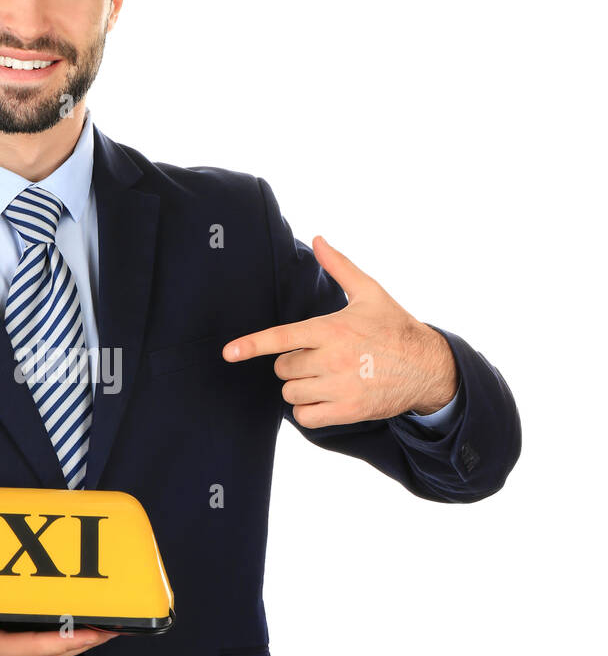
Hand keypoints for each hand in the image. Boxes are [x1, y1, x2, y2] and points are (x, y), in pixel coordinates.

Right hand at [0, 617, 119, 655]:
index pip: (34, 648)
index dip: (66, 641)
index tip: (94, 632)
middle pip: (53, 653)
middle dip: (86, 641)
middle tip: (117, 626)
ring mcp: (3, 655)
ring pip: (50, 652)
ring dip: (79, 640)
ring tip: (107, 625)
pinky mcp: (2, 648)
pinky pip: (40, 646)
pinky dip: (62, 638)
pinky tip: (74, 624)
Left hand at [222, 236, 458, 427]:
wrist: (428, 366)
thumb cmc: (394, 326)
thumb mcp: (369, 292)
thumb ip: (339, 266)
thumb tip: (318, 238)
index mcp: (332, 329)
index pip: (282, 338)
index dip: (252, 345)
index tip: (228, 352)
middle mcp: (333, 359)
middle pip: (283, 368)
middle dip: (293, 363)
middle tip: (318, 357)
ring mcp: (340, 388)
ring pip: (290, 393)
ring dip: (299, 387)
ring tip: (324, 377)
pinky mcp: (348, 412)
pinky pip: (305, 417)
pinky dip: (307, 410)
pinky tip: (324, 397)